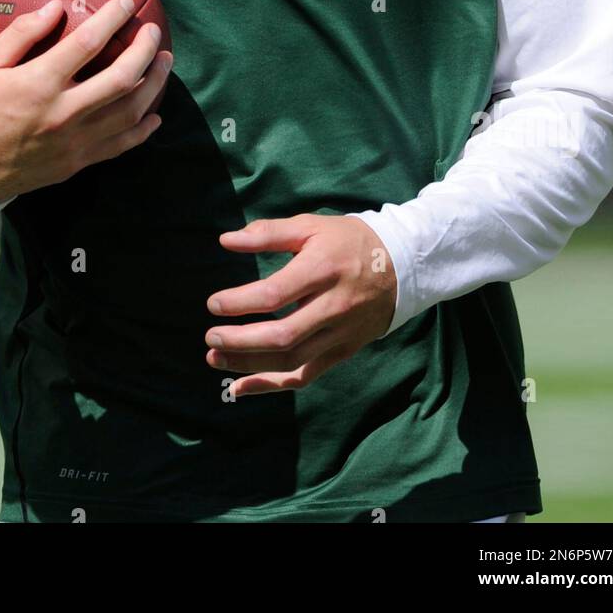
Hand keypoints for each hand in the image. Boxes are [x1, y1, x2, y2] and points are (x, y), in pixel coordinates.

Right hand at [0, 0, 172, 206]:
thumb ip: (20, 34)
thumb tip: (55, 7)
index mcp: (38, 84)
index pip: (87, 43)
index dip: (111, 19)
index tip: (126, 2)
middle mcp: (63, 113)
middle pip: (121, 78)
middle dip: (145, 50)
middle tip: (153, 32)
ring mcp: (75, 142)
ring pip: (130, 112)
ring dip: (154, 85)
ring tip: (164, 63)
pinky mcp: (78, 163)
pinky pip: (121, 145)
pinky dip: (142, 129)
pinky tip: (154, 114)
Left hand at [204, 213, 396, 396]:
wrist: (402, 266)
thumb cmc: (348, 241)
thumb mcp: (310, 226)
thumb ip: (268, 233)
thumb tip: (226, 240)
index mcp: (322, 270)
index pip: (275, 294)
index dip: (240, 302)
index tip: (213, 304)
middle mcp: (333, 306)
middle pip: (282, 335)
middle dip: (240, 341)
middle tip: (210, 336)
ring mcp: (340, 334)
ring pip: (291, 360)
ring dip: (249, 365)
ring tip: (215, 358)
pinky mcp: (343, 352)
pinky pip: (306, 376)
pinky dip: (272, 385)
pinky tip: (242, 386)